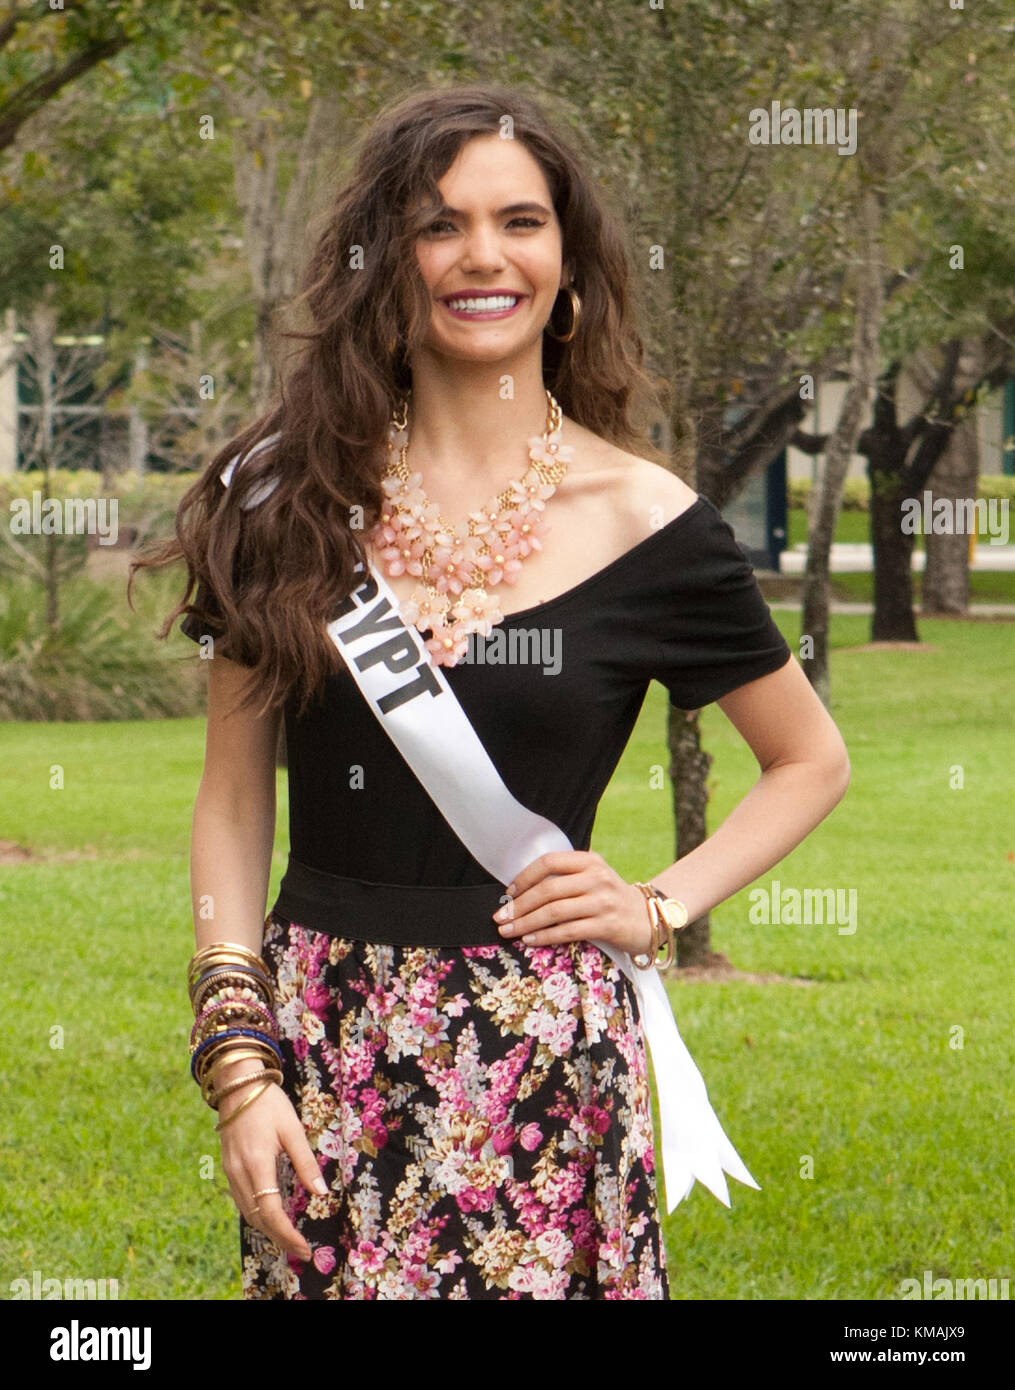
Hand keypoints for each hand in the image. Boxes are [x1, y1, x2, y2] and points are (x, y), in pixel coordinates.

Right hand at [216, 1066, 326, 1263]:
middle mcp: (239, 1172)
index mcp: (257, 1163)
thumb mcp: (293, 1129)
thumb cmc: (268, 1103)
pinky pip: (241, 1199)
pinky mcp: (228, 1167)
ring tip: (290, 1237)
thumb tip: (321, 1193)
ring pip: (247, 1212)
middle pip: (257, 1218)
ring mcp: (230, 1171)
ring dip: (267, 1228)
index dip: (287, 1234)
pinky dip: (257, 1213)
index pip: (270, 1211)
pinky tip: (272, 1214)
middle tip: (301, 1249)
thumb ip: (305, 1162)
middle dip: (279, 1237)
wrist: (238, 1084)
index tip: (304, 1248)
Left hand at [491, 850, 653, 955]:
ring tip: (508, 931)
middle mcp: (596, 878)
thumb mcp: (593, 878)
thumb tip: (521, 891)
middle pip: (548, 890)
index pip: (549, 862)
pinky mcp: (607, 924)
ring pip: (555, 912)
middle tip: (500, 918)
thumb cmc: (610, 898)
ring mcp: (603, 901)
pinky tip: (530, 940)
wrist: (647, 917)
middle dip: (519, 906)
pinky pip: (568, 930)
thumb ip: (565, 877)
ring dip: (526, 923)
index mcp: (589, 861)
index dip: (525, 877)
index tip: (508, 893)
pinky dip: (545, 936)